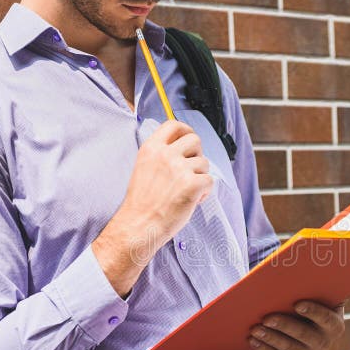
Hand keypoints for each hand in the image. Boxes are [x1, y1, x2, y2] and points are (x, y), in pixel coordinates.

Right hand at [117, 119, 212, 244]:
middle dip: (197, 155)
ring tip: (187, 191)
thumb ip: (161, 154)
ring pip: (204, 163)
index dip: (186, 131)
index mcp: (151, 148)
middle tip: (190, 171)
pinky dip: (205, 192)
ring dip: (200, 176)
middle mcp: (165, 154)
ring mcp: (179, 168)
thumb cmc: (142, 202)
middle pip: (195, 140)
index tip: (188, 141)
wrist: (139, 225)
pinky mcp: (192, 184)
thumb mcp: (144, 167)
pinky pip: (209, 180)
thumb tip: (184, 148)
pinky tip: (192, 200)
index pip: (174, 125)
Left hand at [248, 285, 349, 349]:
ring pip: (288, 348)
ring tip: (254, 329)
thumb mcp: (326, 296)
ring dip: (270, 338)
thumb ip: (337, 286)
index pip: (325, 318)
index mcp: (335, 325)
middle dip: (284, 326)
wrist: (310, 327)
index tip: (297, 304)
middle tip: (266, 318)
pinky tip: (253, 340)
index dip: (313, 311)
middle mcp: (325, 343)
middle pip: (303, 335)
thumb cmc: (314, 303)